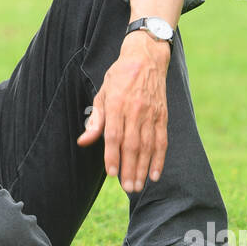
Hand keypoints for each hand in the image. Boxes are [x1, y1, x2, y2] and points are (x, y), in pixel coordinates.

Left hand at [76, 32, 170, 192]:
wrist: (146, 57)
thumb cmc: (119, 76)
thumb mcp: (102, 93)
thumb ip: (95, 120)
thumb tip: (83, 142)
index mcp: (117, 103)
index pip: (114, 135)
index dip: (113, 155)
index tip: (112, 173)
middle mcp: (135, 109)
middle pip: (132, 144)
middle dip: (129, 168)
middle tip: (127, 188)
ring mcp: (151, 113)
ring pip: (148, 146)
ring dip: (143, 168)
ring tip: (138, 186)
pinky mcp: (163, 115)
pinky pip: (162, 140)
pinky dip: (159, 159)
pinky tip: (155, 174)